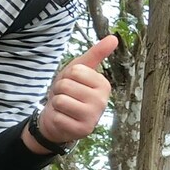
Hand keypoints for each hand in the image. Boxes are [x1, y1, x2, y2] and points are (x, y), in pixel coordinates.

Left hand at [32, 35, 117, 150]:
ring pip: (61, 100)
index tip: (72, 84)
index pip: (75, 71)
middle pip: (66, 85)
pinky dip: (56, 117)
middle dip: (60, 90)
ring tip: (65, 108)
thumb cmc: (70, 91)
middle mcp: (102, 101)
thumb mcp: (80, 70)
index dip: (67, 76)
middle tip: (67, 97)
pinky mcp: (83, 131)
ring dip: (57, 104)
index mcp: (104, 85)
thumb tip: (114, 37)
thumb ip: (96, 54)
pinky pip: (58, 117)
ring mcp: (93, 118)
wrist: (59, 117)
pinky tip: (64, 119)